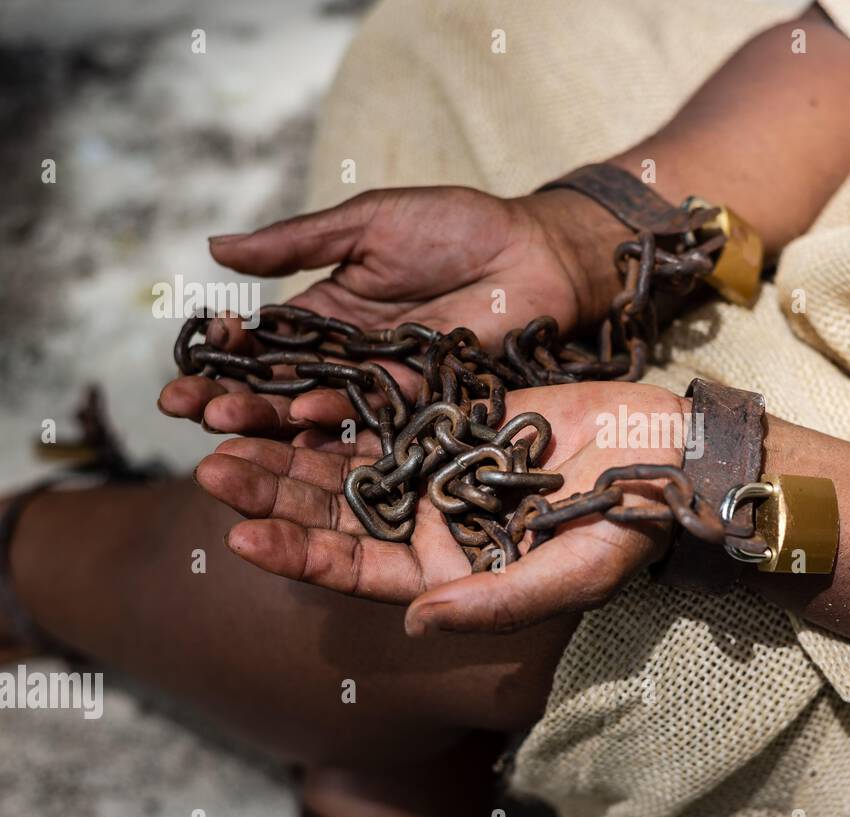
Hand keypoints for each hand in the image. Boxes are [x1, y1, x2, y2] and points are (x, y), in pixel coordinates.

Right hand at [159, 186, 628, 435]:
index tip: (182, 366)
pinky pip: (374, 414)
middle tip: (184, 410)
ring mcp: (384, 381)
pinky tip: (301, 422)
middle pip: (280, 383)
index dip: (223, 353)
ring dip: (271, 417)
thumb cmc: (455, 227)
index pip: (263, 340)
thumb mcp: (368, 224)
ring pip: (318, 406)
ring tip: (225, 426)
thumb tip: (216, 249)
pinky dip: (338, 419)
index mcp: (328, 310)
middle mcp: (348, 354)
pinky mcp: (424, 399)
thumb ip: (299, 243)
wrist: (535, 252)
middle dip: (231, 396)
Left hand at [193, 382, 690, 634]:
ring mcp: (442, 470)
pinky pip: (387, 414)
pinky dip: (341, 406)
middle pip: (340, 515)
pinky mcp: (456, 419)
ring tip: (229, 431)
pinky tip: (292, 393)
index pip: (361, 571)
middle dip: (276, 496)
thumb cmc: (629, 525)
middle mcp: (436, 526)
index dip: (300, 555)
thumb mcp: (570, 573)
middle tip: (213, 472)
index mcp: (453, 573)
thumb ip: (494, 602)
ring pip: (351, 462)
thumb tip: (414, 624)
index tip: (241, 536)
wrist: (670, 453)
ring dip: (293, 450)